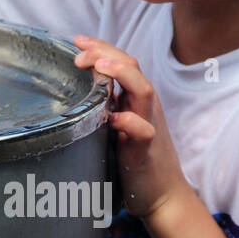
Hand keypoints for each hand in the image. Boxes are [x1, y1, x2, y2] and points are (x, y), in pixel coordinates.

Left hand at [73, 36, 185, 218]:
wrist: (163, 197)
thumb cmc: (135, 159)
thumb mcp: (117, 127)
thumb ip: (105, 106)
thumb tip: (74, 90)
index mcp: (136, 101)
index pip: (122, 62)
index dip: (101, 48)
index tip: (77, 40)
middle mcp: (145, 109)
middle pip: (132, 67)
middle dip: (106, 53)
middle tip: (79, 52)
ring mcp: (149, 128)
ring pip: (144, 91)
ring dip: (122, 74)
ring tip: (100, 67)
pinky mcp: (146, 152)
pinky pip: (144, 132)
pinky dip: (130, 122)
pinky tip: (113, 118)